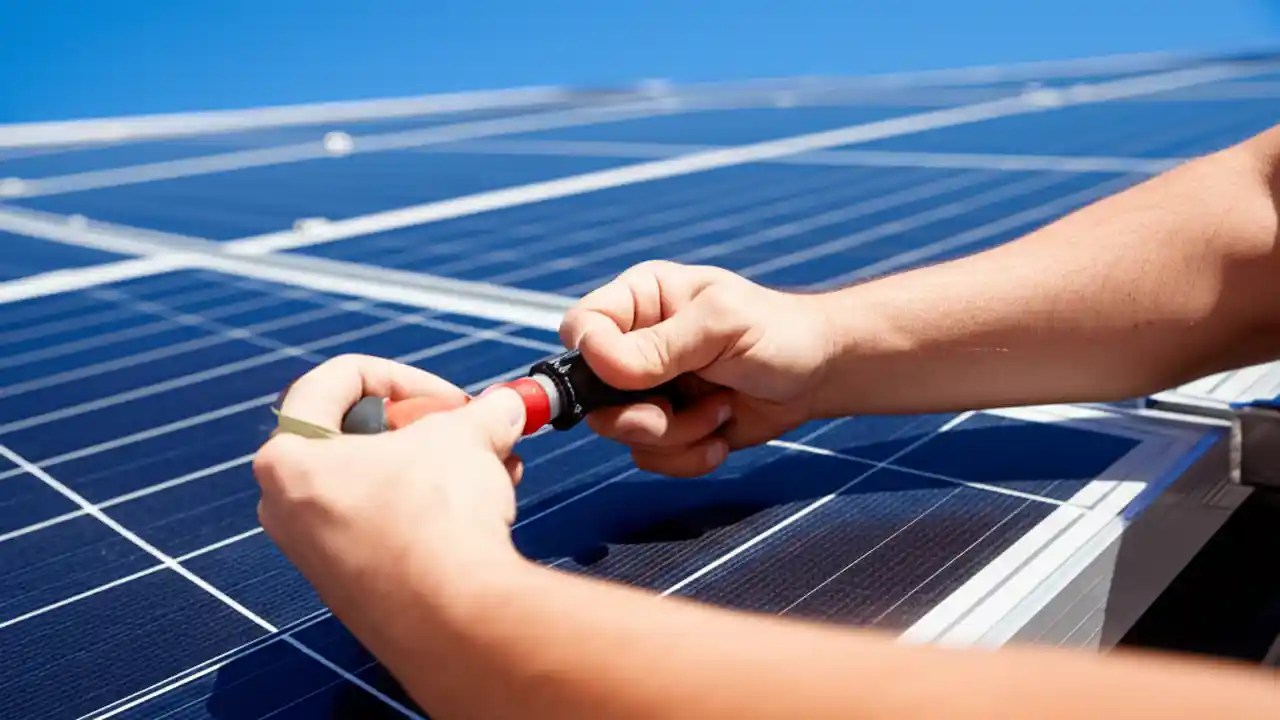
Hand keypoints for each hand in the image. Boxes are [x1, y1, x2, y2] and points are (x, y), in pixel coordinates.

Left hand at [253, 354, 528, 648]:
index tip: (449, 398)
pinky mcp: (353, 587)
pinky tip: (482, 510)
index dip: (405, 377)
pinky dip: (431, 509)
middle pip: (358, 435)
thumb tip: (505, 405)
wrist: (450, 615)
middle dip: (426, 428)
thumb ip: (483, 412)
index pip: (338, 380)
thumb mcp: (465, 437)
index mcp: (288, 457)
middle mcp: (287, 506)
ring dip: (439, 467)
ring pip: (381, 483)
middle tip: (468, 431)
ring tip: (492, 468)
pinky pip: (389, 526)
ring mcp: (317, 552)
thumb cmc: (435, 515)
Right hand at [560, 261, 832, 476]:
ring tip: (720, 408)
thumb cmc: (777, 332)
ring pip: (622, 433)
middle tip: (682, 404)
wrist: (817, 376)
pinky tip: (721, 434)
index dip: (592, 358)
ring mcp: (648, 391)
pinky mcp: (667, 428)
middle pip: (590, 395)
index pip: (581, 328)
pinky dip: (689, 455)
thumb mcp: (721, 325)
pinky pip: (649, 458)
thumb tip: (601, 363)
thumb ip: (660, 345)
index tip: (630, 376)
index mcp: (640, 300)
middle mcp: (635, 345)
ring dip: (677, 433)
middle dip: (642, 413)